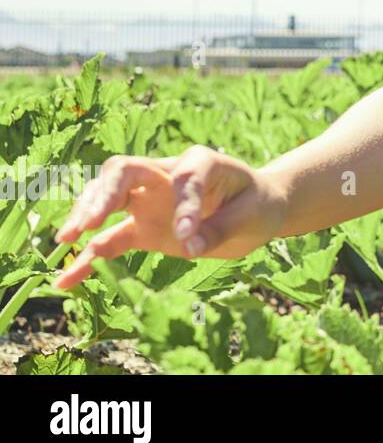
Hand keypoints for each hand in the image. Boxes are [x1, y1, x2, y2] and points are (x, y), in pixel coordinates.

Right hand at [51, 145, 288, 290]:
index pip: (181, 175)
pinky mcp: (143, 229)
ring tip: (67, 240)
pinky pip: (110, 240)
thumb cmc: (256, 203)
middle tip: (89, 223)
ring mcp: (148, 202)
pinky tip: (66, 280)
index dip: (183, 203)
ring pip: (106, 199)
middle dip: (103, 194)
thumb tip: (188, 245)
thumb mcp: (251, 214)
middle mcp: (165, 176)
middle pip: (123, 172)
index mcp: (199, 163)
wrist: (256, 213)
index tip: (189, 233)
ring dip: (86, 216)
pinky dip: (89, 258)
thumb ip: (220, 228)